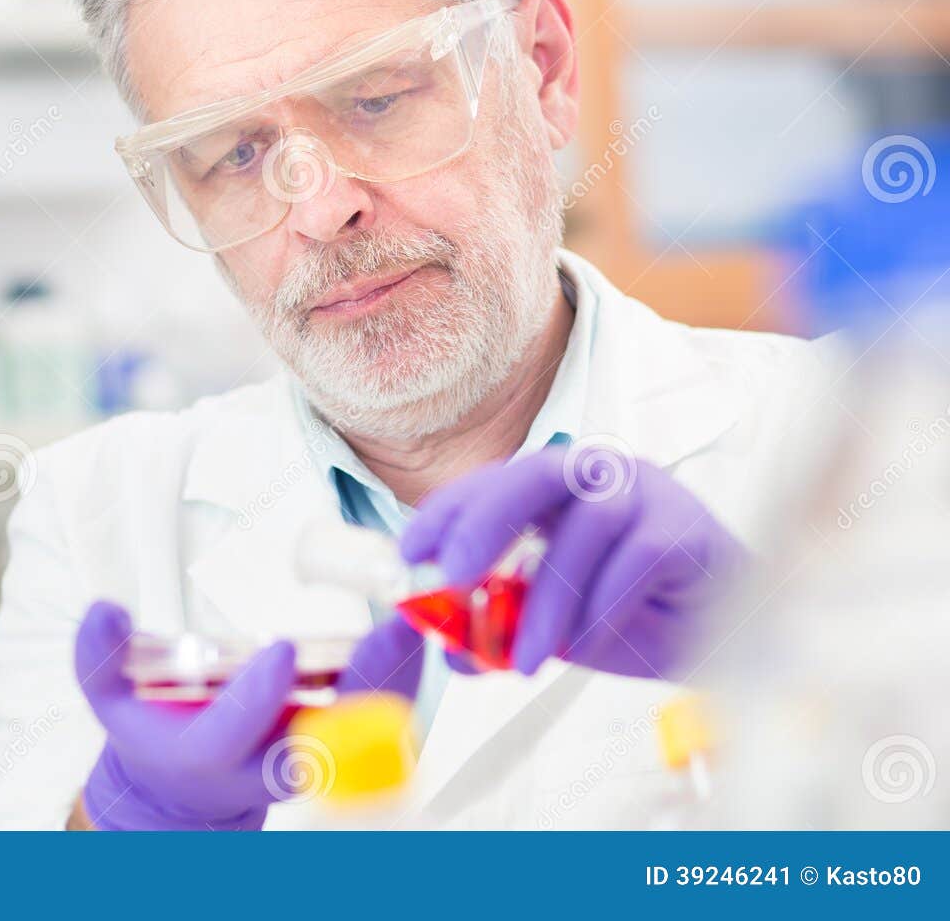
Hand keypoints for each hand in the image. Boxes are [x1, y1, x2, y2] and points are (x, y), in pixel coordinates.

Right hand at [74, 601, 423, 829]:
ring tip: (414, 624)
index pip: (234, 734)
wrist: (185, 784)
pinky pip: (378, 720)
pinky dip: (399, 679)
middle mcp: (265, 765)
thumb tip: (102, 610)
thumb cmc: (150, 729)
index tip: (279, 650)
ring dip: (394, 682)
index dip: (257, 698)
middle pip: (323, 744)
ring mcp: (308, 760)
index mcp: (207, 754)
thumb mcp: (107, 693)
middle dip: (360, 693)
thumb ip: (99, 654)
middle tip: (387, 636)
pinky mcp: (337, 748)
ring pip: (364, 735)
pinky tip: (414, 635)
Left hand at [398, 446, 747, 679]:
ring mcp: (646, 493)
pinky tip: (586, 649)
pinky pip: (635, 560)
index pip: (490, 483)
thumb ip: (502, 631)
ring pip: (584, 529)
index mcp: (555, 487)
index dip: (446, 512)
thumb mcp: (553, 625)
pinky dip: (602, 608)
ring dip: (547, 600)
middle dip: (484, 524)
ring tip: (524, 661)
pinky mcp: (686, 527)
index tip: (410, 552)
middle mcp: (597, 475)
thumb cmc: (632, 616)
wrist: (726, 634)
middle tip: (453, 580)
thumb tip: (449, 656)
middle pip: (532, 476)